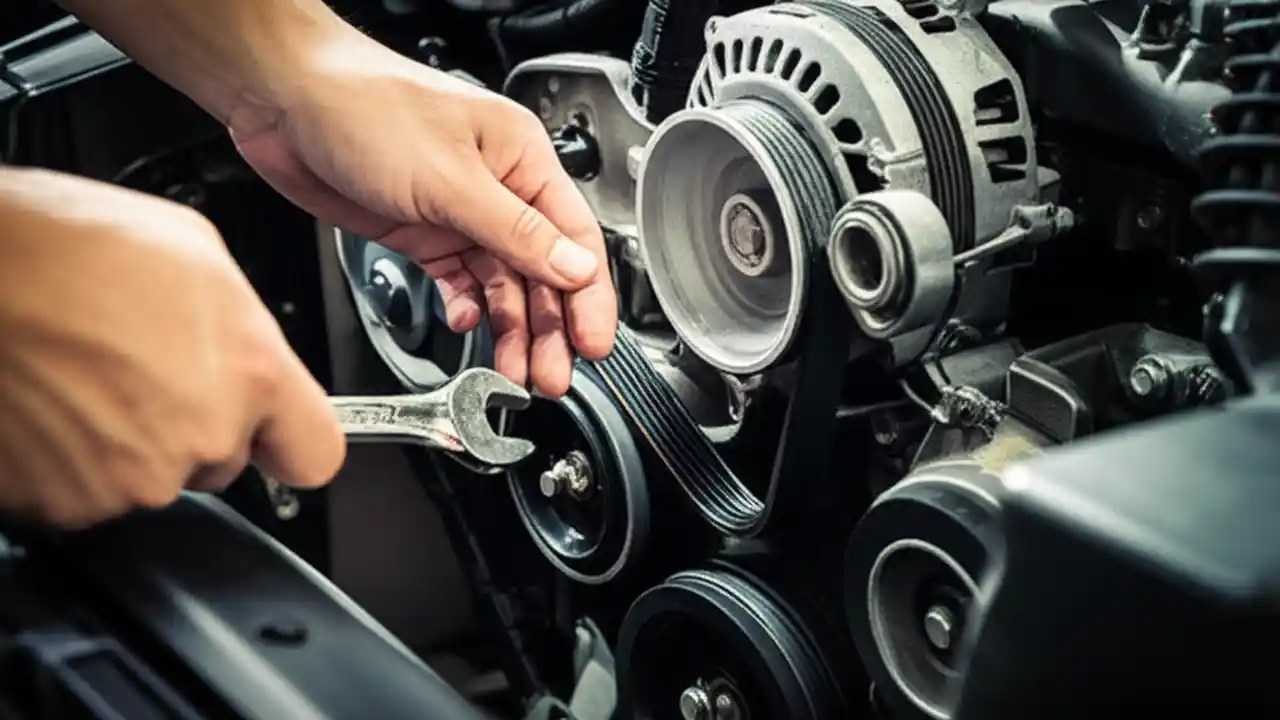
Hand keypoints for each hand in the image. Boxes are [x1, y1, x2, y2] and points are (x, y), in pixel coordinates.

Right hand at [0, 169, 344, 528]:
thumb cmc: (66, 246)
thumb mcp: (196, 252)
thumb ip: (241, 326)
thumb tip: (244, 351)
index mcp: (251, 375)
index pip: (315, 455)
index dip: (289, 440)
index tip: (274, 431)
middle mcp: (202, 437)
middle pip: (222, 460)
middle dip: (192, 424)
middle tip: (141, 369)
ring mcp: (132, 479)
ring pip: (152, 479)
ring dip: (126, 442)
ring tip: (86, 375)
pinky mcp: (65, 506)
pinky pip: (85, 494)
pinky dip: (70, 462)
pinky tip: (54, 402)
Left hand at [226, 40, 617, 397]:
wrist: (285, 102)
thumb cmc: (365, 107)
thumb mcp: (450, 178)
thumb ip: (514, 231)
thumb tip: (573, 268)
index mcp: (521, 159)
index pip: (573, 237)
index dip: (588, 295)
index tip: (592, 342)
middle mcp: (498, 187)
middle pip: (542, 270)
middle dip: (550, 325)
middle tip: (552, 374)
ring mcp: (460, 212)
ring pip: (502, 283)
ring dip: (512, 328)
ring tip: (517, 370)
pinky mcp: (423, 232)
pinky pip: (459, 281)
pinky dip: (466, 307)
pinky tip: (466, 325)